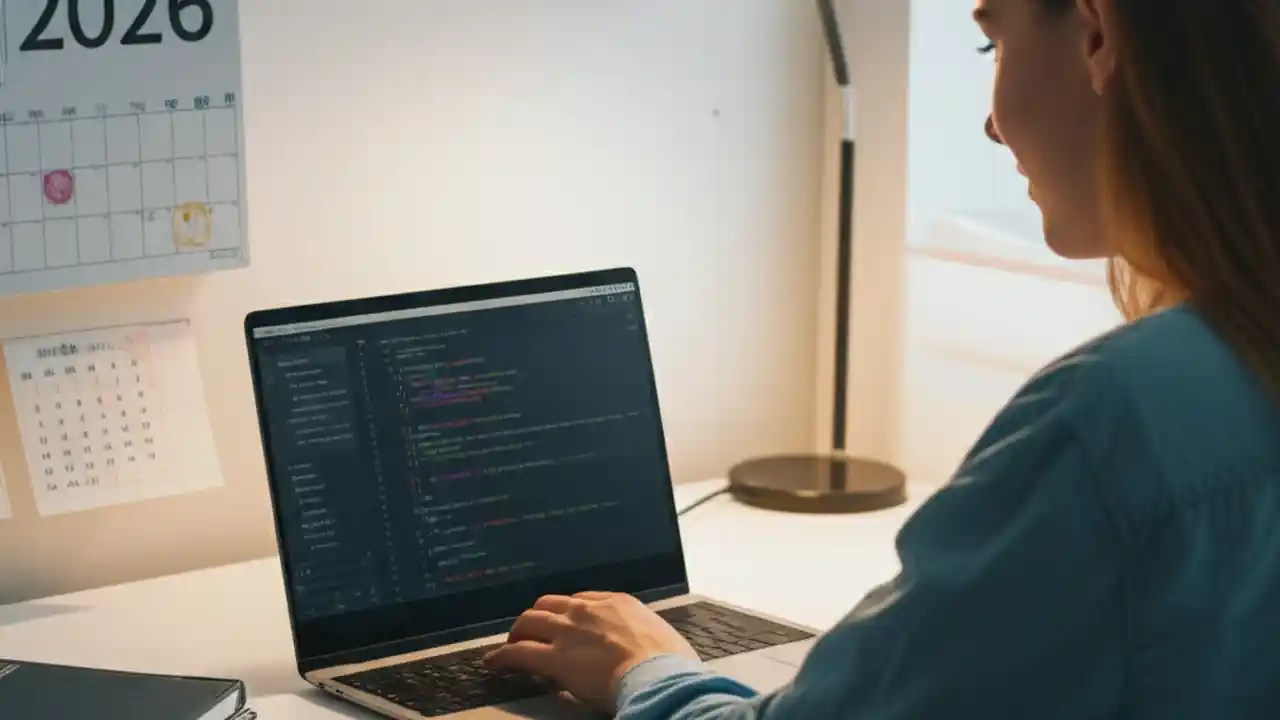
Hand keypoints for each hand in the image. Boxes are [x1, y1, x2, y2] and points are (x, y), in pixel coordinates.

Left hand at [484, 591, 699, 712]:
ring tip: (512, 643)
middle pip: (549, 604)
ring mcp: (568, 632)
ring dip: (518, 632)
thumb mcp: (660, 635)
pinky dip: (502, 657)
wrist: (659, 676)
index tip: (565, 623)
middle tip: (532, 631)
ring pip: (529, 622)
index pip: (581, 600)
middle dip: (538, 616)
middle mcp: (588, 611)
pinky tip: (494, 663)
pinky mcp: (554, 659)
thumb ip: (641, 636)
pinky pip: (518, 653)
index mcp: (617, 603)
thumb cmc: (671, 663)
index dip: (568, 612)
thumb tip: (642, 650)